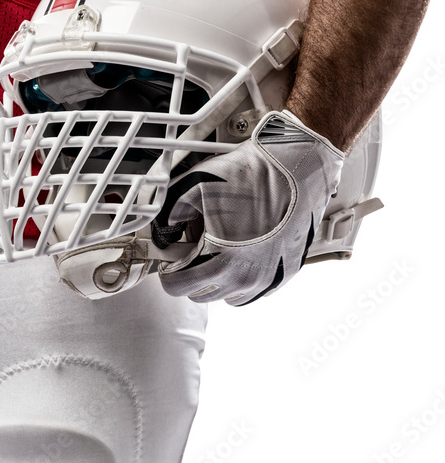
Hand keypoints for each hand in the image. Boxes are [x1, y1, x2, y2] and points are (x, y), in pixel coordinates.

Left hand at [155, 110, 344, 305]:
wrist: (296, 167)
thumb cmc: (251, 175)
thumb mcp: (195, 185)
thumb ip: (173, 212)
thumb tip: (166, 228)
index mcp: (221, 261)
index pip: (178, 287)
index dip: (168, 273)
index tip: (169, 262)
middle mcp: (246, 277)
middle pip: (201, 293)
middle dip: (190, 274)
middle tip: (192, 250)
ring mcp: (267, 278)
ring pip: (228, 295)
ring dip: (217, 279)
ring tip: (217, 250)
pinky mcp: (284, 274)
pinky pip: (254, 291)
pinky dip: (242, 279)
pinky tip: (240, 254)